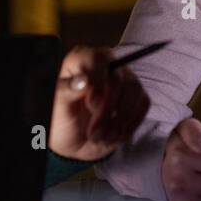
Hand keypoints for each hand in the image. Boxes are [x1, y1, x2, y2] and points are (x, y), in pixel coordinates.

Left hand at [48, 46, 149, 160]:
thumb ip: (65, 91)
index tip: (92, 104)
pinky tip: (114, 136)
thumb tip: (83, 81)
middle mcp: (107, 65)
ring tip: (100, 138)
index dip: (98, 81)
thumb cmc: (62, 119)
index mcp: (83, 61)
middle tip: (93, 132)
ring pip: (133, 92)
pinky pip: (143, 105)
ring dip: (119, 121)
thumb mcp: (57, 107)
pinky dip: (129, 124)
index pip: (97, 59)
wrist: (76, 141)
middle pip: (117, 78)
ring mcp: (125, 79)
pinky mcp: (137, 96)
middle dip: (106, 110)